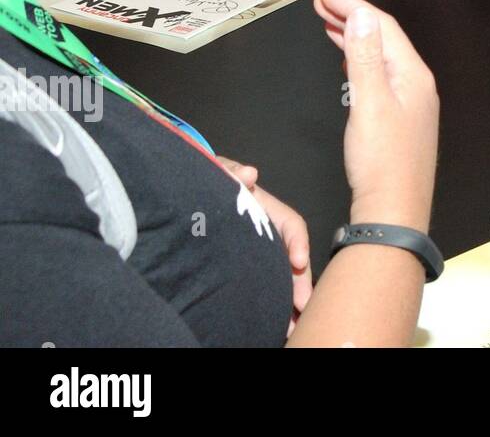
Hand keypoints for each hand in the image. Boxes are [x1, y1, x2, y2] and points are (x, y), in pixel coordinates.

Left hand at [215, 155, 311, 328]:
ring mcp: (254, 250)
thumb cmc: (206, 178)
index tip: (299, 262)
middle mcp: (265, 231)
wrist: (181, 192)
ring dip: (287, 297)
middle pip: (289, 258)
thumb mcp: (217, 170)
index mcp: (264, 209)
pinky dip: (267, 301)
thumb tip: (250, 175)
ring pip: (277, 273)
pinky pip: (259, 284)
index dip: (298, 242)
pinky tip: (269, 322)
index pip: (290, 225)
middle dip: (298, 282)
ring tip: (289, 324)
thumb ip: (231, 170)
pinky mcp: (239, 266)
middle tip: (301, 307)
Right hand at [312, 0, 438, 230]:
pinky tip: (347, 62)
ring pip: (379, 58)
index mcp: (412, 75)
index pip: (382, 27)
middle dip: (352, 18)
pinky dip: (359, 62)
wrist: (393, 211)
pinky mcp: (399, 118)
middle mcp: (416, 84)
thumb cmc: (382, 162)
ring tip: (329, 24)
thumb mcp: (368, 103)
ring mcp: (409, 102)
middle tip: (321, 4)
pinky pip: (378, 76)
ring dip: (355, 38)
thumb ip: (363, 58)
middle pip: (382, 39)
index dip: (353, 6)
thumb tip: (361, 16)